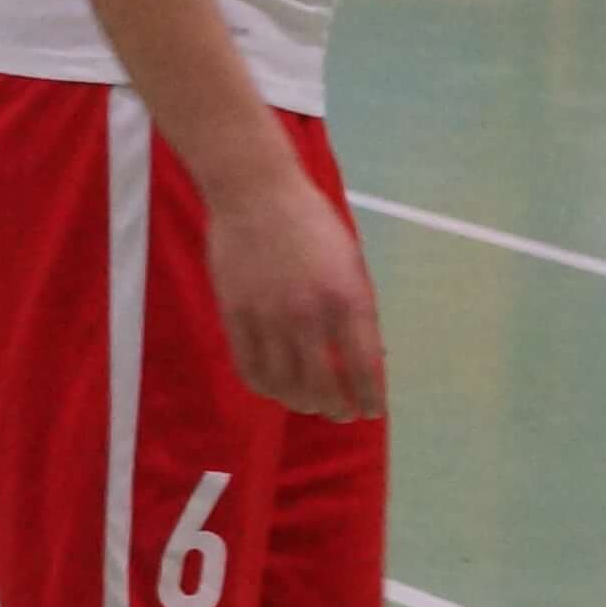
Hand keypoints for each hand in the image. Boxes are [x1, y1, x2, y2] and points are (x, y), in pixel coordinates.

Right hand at [202, 160, 385, 419]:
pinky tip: (273, 387)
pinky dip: (264, 385)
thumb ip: (357, 310)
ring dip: (299, 401)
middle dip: (334, 408)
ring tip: (306, 403)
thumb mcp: (350, 265)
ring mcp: (268, 317)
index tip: (371, 411)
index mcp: (347, 298)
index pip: (363, 367)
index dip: (369, 397)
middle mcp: (309, 314)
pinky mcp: (234, 314)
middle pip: (321, 385)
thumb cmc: (312, 223)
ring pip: (283, 382)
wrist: (255, 193)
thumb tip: (364, 356)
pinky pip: (248, 366)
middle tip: (339, 413)